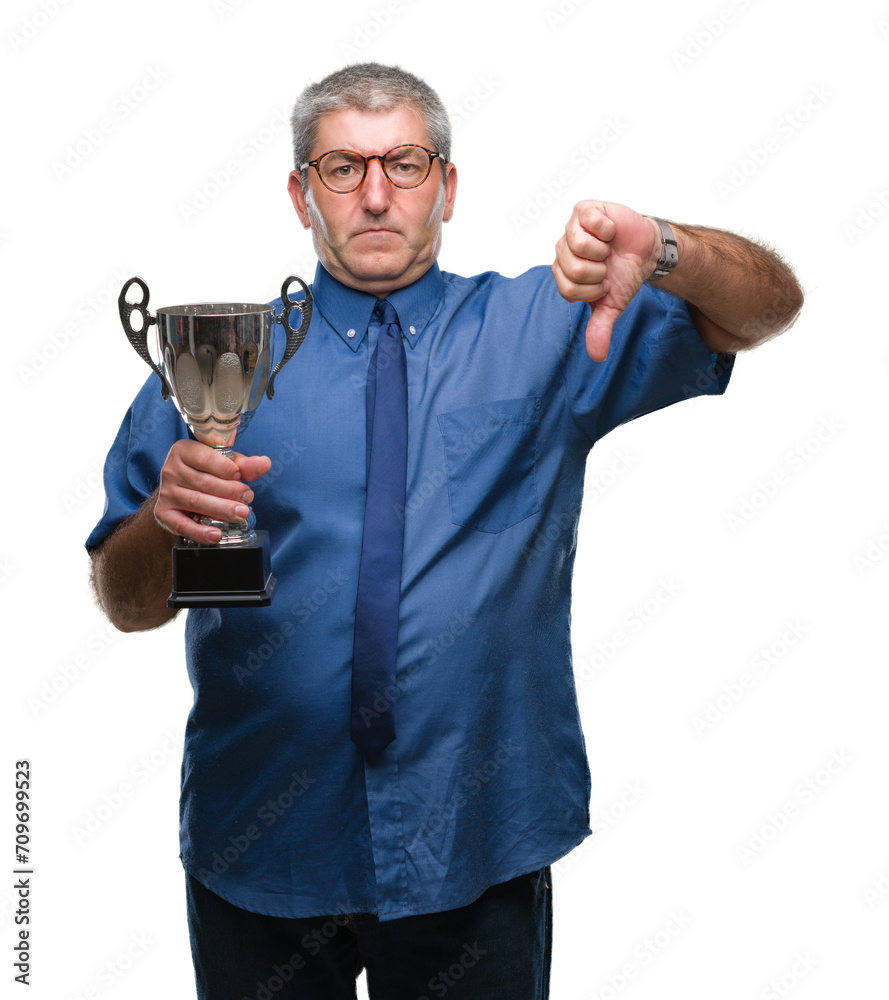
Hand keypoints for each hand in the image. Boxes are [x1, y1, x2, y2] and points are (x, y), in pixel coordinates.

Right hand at [154, 440, 271, 543]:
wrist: (179, 489)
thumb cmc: (205, 472)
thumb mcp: (224, 463)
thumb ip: (244, 464)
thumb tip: (264, 463)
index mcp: (184, 451)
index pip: (205, 458)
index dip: (226, 468)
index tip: (240, 476)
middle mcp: (171, 470)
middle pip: (203, 482)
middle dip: (230, 491)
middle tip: (248, 498)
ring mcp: (166, 493)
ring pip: (196, 501)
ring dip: (222, 509)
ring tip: (241, 513)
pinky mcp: (164, 513)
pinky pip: (181, 525)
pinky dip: (199, 532)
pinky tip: (216, 535)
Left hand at [552, 201, 661, 360]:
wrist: (646, 250)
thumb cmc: (624, 275)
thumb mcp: (612, 305)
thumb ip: (600, 328)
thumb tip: (597, 357)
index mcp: (563, 274)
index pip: (568, 289)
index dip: (592, 290)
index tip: (604, 284)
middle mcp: (562, 251)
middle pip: (571, 268)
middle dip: (598, 271)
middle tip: (607, 266)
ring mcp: (571, 229)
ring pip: (577, 245)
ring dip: (602, 250)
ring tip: (608, 249)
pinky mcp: (584, 210)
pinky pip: (589, 221)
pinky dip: (606, 230)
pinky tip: (610, 232)